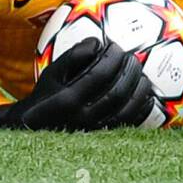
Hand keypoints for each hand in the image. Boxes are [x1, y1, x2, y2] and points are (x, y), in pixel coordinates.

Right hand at [0, 38, 154, 130]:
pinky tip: (147, 95)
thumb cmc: (46, 96)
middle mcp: (83, 118)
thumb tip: (98, 42)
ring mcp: (95, 131)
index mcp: (68, 100)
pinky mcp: (104, 139)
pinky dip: (142, 109)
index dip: (112, 57)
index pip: (100, 74)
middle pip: (117, 91)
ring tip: (140, 74)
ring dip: (139, 88)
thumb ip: (74, 56)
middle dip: (129, 70)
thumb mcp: (52, 73)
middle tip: (131, 57)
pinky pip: (130, 124)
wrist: (35, 130)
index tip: (115, 46)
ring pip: (127, 109)